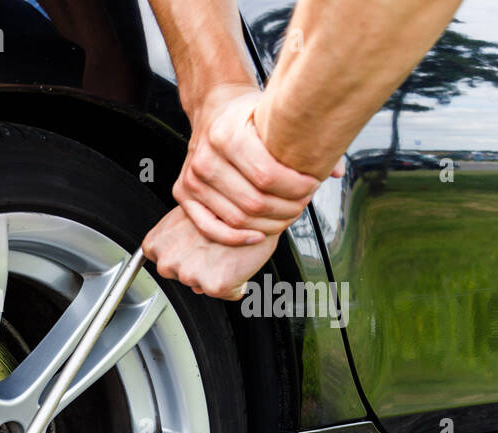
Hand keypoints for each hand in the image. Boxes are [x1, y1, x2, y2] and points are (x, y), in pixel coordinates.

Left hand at [142, 206, 277, 300]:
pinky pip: (229, 293)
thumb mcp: (190, 218)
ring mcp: (188, 274)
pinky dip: (238, 283)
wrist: (254, 204)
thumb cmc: (224, 206)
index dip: (185, 253)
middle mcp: (168, 261)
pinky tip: (240, 261)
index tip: (197, 244)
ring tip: (228, 250)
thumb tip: (188, 276)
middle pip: (182, 277)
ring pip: (203, 286)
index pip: (163, 261)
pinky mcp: (214, 284)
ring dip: (218, 274)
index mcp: (156, 244)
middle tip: (216, 245)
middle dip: (199, 266)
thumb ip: (180, 244)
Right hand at [174, 84, 335, 245]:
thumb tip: (335, 171)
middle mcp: (205, 159)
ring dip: (268, 223)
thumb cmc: (246, 113)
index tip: (312, 185)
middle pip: (254, 202)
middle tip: (303, 203)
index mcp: (226, 136)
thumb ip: (306, 141)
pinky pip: (210, 227)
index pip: (267, 176)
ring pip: (237, 218)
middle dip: (286, 208)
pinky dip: (235, 238)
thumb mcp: (275, 115)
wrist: (212, 108)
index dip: (296, 188)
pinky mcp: (184, 193)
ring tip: (286, 215)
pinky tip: (257, 235)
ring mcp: (192, 179)